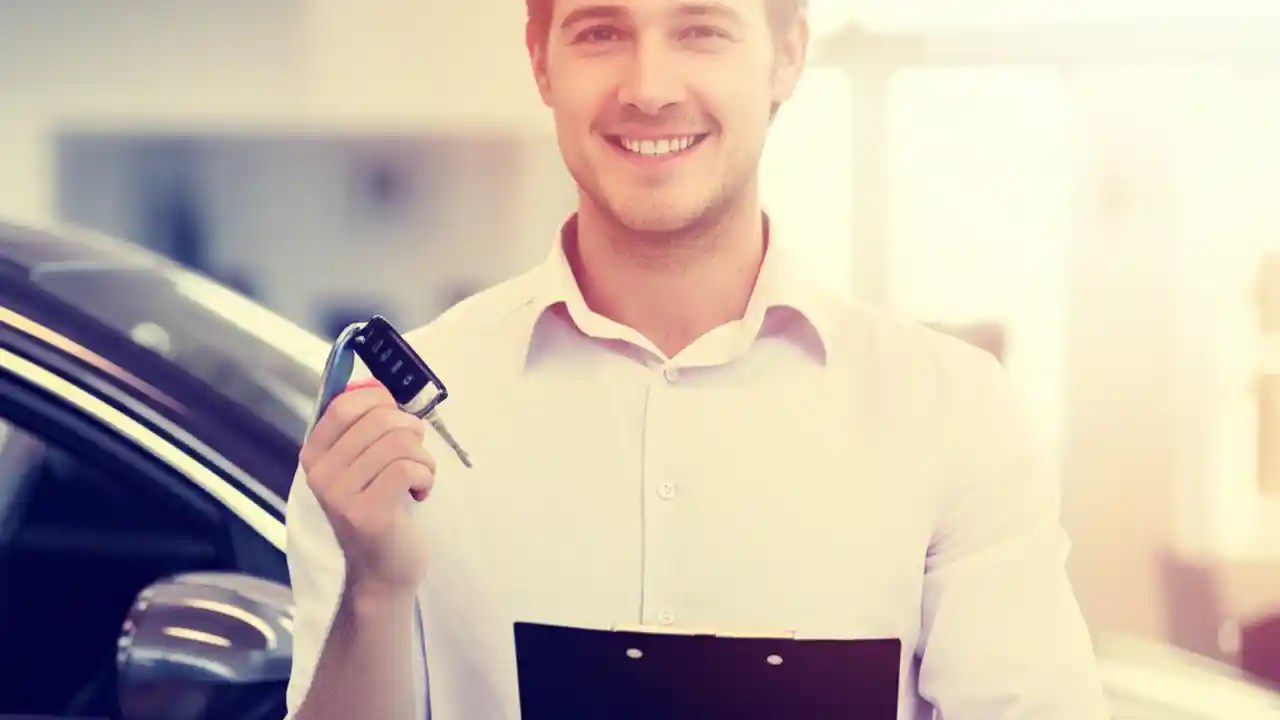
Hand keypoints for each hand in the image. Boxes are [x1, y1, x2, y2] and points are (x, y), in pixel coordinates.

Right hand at [299, 380, 434, 599]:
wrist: (383, 572)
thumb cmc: (381, 511)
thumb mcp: (364, 465)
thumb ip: (363, 426)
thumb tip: (372, 382)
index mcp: (314, 455)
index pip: (346, 404)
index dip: (381, 401)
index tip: (397, 422)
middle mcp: (320, 474)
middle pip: (380, 419)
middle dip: (411, 432)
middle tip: (414, 457)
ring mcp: (340, 495)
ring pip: (399, 442)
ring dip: (422, 458)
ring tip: (418, 478)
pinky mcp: (366, 514)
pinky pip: (407, 467)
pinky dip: (426, 476)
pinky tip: (420, 492)